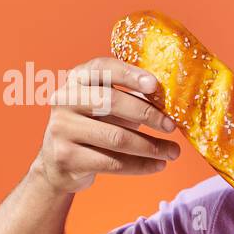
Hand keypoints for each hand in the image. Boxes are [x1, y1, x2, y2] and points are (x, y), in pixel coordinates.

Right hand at [33, 56, 178, 193]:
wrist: (60, 164)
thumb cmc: (95, 126)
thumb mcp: (108, 106)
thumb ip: (132, 97)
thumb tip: (172, 99)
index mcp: (76, 80)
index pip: (102, 68)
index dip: (129, 74)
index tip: (155, 85)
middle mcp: (64, 100)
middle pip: (110, 102)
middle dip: (147, 114)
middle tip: (171, 126)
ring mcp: (61, 129)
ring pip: (116, 138)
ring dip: (151, 146)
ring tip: (173, 152)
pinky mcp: (66, 158)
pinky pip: (113, 163)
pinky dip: (141, 165)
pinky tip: (158, 164)